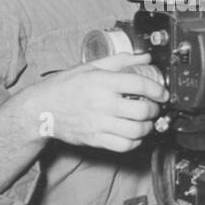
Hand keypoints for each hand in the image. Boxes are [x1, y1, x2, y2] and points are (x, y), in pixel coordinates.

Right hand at [31, 50, 167, 152]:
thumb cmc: (65, 86)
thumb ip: (120, 61)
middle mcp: (102, 103)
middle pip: (142, 110)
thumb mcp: (90, 66)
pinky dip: (135, 141)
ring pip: (136, 130)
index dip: (158, 89)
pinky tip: (134, 134)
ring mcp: (99, 123)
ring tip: (146, 122)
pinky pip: (123, 145)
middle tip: (155, 107)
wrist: (42, 109)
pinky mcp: (95, 139)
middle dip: (155, 109)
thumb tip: (144, 58)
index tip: (162, 93)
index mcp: (102, 82)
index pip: (140, 84)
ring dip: (147, 127)